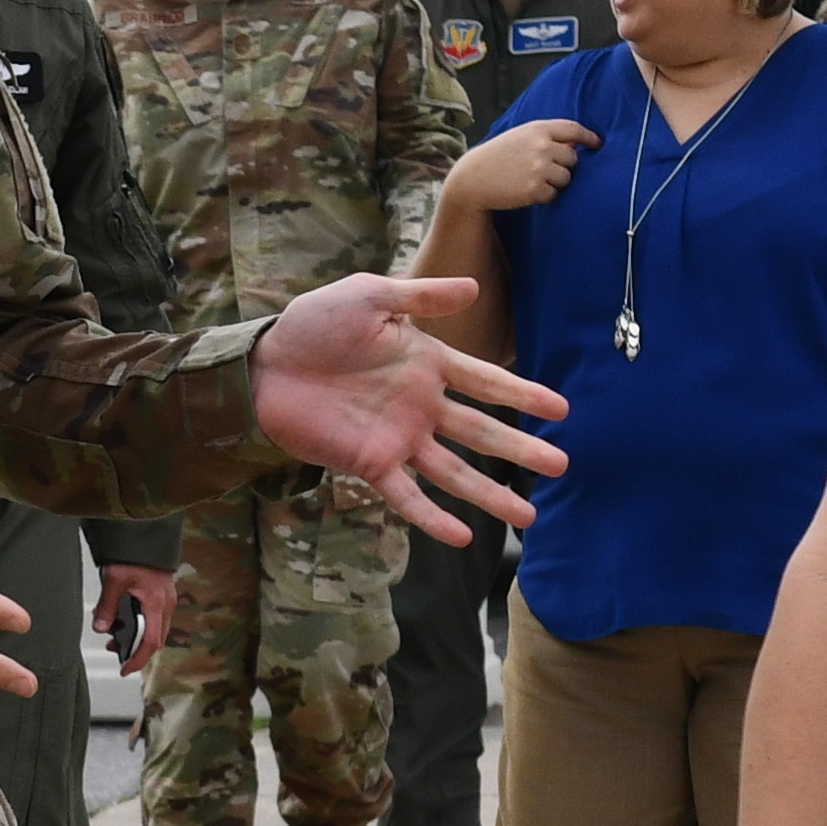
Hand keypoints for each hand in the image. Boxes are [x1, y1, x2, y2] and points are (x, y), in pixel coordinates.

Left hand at [94, 560, 177, 671]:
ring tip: (114, 637)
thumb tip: (101, 628)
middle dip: (136, 651)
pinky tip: (124, 621)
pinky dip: (141, 626)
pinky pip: (155, 619)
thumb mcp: (114, 579)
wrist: (145, 533)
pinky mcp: (163, 596)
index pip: (150, 641)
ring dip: (138, 638)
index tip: (124, 669)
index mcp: (155, 603)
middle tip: (116, 653)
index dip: (137, 659)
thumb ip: (106, 606)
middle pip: (156, 640)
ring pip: (156, 630)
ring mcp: (166, 600)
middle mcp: (165, 604)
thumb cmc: (133, 554)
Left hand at [245, 272, 569, 545]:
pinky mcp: (368, 463)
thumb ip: (421, 296)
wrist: (264, 364)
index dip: (523, 394)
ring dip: (490, 493)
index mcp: (426, 363)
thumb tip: (474, 288)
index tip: (562, 410)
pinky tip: (461, 537)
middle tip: (562, 466)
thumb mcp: (370, 296)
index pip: (486, 383)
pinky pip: (406, 496)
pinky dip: (432, 517)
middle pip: (481, 432)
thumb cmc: (313, 324)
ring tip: (528, 516)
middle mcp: (420, 405)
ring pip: (454, 471)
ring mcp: (397, 438)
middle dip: (521, 449)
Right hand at [440, 119, 589, 219]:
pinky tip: (527, 190)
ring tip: (532, 179)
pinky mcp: (535, 189)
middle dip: (564, 165)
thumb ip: (546, 137)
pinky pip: (553, 194)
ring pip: (566, 178)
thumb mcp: (520, 137)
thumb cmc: (499, 156)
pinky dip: (544, 195)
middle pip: (573, 158)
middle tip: (544, 169)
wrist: (474, 178)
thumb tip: (576, 144)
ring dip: (555, 181)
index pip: (573, 129)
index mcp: (538, 129)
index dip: (589, 136)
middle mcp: (541, 146)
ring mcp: (539, 168)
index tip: (597, 143)